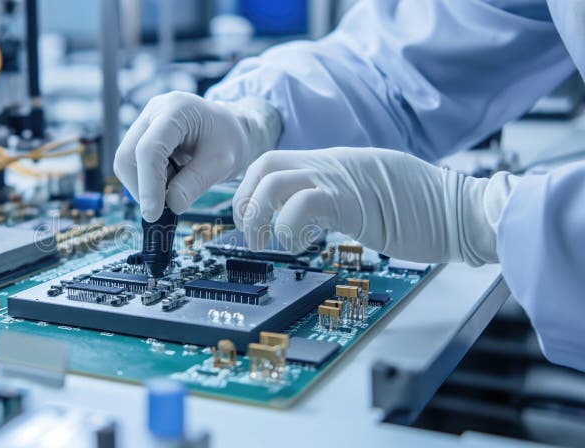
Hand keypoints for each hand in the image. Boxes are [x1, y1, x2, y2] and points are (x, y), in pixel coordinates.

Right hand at [114, 92, 279, 221]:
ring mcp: (145, 121)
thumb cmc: (229, 140)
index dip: (148, 185)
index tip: (154, 214)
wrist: (231, 127)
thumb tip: (171, 204)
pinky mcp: (142, 134)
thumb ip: (196, 183)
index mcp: (176, 110)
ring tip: (175, 186)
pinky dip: (148, 179)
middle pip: (127, 155)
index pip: (149, 149)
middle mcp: (154, 111)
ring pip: (126, 161)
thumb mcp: (221, 163)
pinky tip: (171, 178)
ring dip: (145, 184)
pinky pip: (133, 163)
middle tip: (165, 206)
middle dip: (141, 187)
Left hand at [232, 147, 518, 264]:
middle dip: (245, 203)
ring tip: (269, 243)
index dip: (250, 189)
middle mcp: (332, 164)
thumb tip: (312, 212)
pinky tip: (300, 245)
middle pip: (263, 165)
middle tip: (252, 236)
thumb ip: (340, 195)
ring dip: (259, 216)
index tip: (249, 219)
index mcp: (334, 164)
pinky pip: (304, 203)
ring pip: (273, 181)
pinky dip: (289, 226)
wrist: (463, 209)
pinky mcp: (354, 201)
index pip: (274, 162)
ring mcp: (342, 179)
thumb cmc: (424, 209)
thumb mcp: (370, 194)